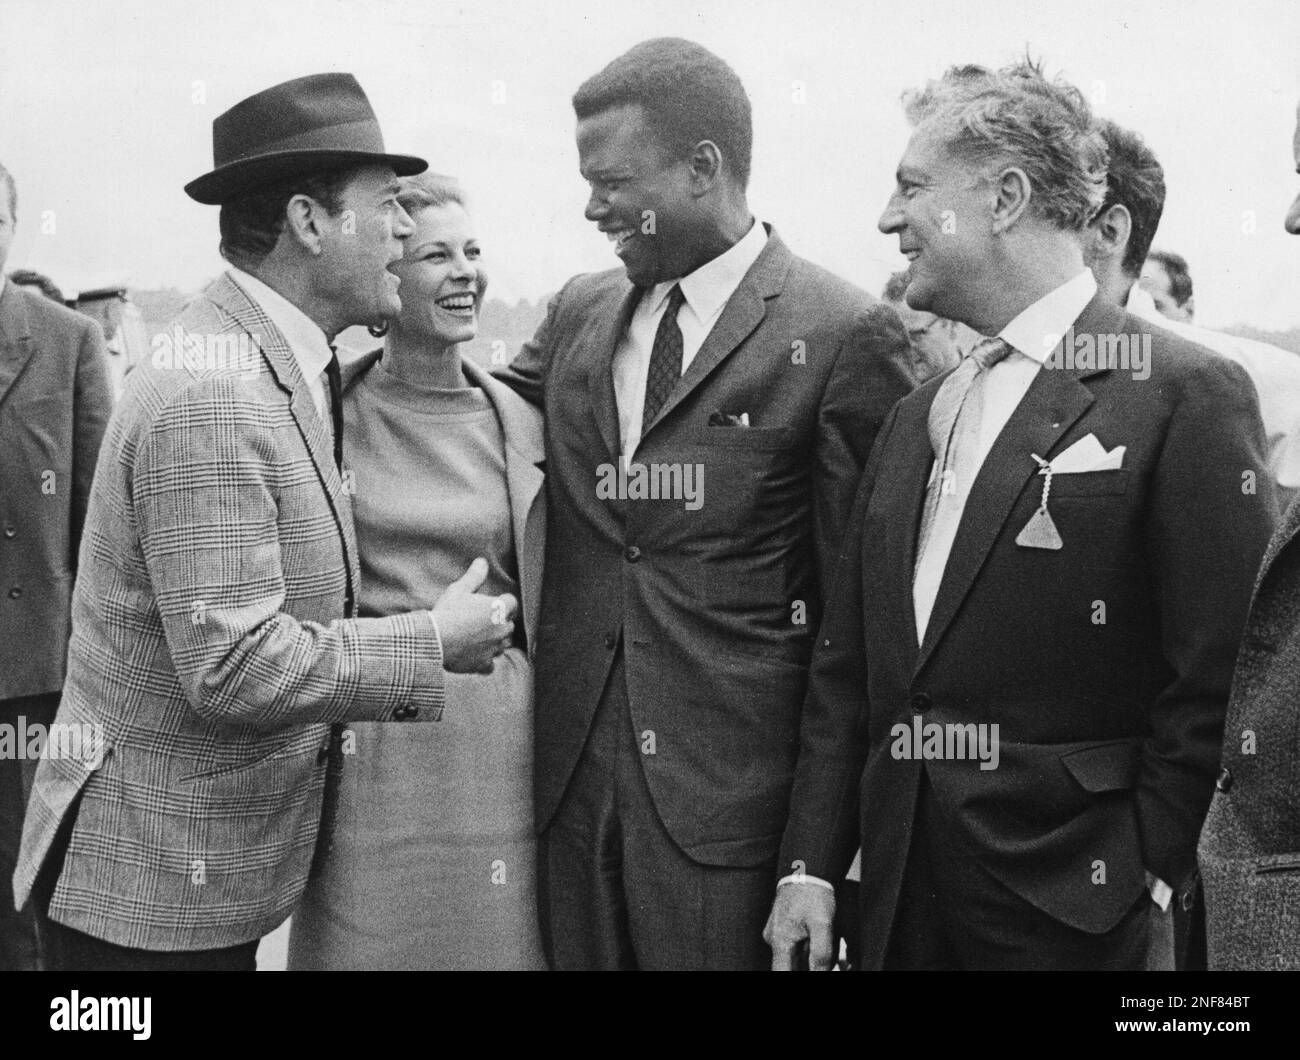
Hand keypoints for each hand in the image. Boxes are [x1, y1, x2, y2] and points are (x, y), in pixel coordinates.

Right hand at [432, 558, 518, 674]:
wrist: (435, 640)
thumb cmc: (448, 612)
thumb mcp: (459, 590)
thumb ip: (474, 576)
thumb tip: (482, 561)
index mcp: (499, 609)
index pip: (512, 602)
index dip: (502, 602)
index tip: (491, 603)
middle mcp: (502, 629)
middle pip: (509, 623)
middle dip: (499, 621)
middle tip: (481, 619)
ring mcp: (495, 648)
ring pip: (502, 644)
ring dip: (495, 640)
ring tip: (478, 636)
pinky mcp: (484, 663)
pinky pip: (490, 663)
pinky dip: (485, 660)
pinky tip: (475, 656)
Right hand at [764, 882, 836, 970]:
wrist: (806, 868)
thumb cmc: (814, 894)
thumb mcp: (823, 924)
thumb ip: (821, 953)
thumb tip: (819, 972)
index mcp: (780, 941)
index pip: (782, 974)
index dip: (797, 977)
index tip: (812, 969)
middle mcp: (773, 938)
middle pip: (789, 965)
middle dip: (807, 965)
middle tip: (823, 957)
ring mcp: (775, 931)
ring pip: (792, 954)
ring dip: (807, 956)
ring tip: (821, 938)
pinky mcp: (780, 925)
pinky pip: (792, 943)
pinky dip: (805, 945)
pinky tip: (816, 935)